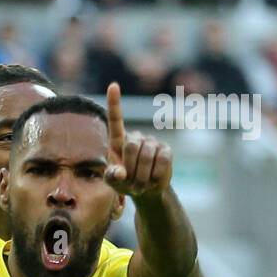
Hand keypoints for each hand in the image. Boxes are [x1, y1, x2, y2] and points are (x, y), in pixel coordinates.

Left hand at [105, 82, 172, 197]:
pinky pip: (161, 162)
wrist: (147, 191)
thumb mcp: (114, 183)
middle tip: (131, 183)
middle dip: (130, 168)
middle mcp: (136, 138)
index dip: (114, 104)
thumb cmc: (126, 183)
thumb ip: (111, 177)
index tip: (113, 86)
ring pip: (147, 156)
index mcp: (118, 142)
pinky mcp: (166, 151)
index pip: (115, 121)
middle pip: (131, 145)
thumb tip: (120, 172)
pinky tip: (154, 179)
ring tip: (141, 185)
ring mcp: (152, 142)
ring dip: (142, 176)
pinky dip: (155, 176)